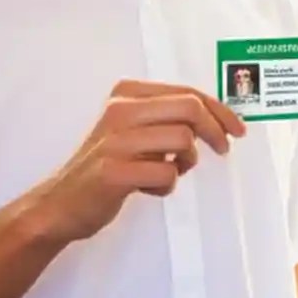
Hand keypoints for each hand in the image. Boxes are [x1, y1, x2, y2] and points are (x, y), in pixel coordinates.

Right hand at [29, 80, 246, 244]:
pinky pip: (167, 172)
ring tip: (167, 171)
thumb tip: (216, 118)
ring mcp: (115, 140)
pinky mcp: (114, 171)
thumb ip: (166, 118)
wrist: (59, 205)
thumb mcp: (132, 129)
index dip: (220, 109)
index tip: (237, 128)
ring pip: (182, 139)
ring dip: (185, 161)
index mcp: (126, 94)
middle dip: (215, 129)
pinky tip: (148, 188)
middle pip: (190, 108)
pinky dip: (166, 184)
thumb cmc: (106, 166)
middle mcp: (119, 111)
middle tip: (224, 149)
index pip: (187, 92)